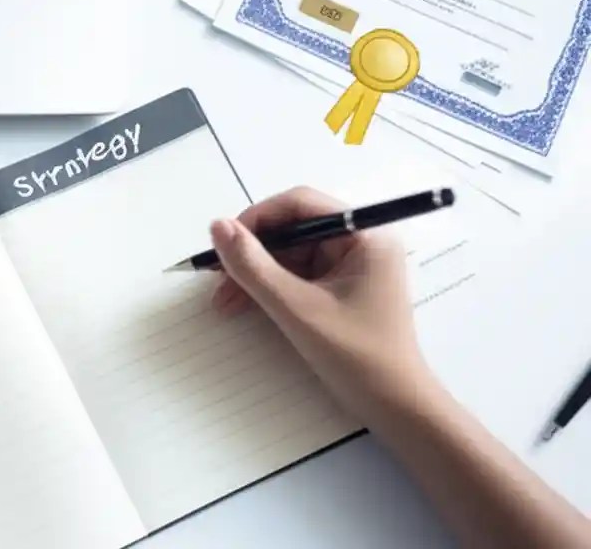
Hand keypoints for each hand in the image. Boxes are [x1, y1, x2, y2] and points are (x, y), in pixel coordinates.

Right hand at [209, 187, 430, 425]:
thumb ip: (254, 266)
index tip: (224, 242)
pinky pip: (297, 276)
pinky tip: (243, 305)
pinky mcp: (341, 289)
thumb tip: (217, 226)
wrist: (395, 408)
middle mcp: (360, 243)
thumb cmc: (357, 357)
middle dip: (252, 253)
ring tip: (223, 302)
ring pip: (289, 255)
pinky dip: (269, 289)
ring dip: (255, 274)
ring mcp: (351, 267)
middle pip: (293, 230)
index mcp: (365, 236)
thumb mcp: (297, 308)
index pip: (301, 204)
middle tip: (217, 279)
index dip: (257, 218)